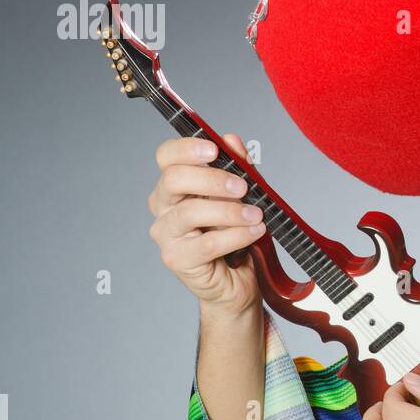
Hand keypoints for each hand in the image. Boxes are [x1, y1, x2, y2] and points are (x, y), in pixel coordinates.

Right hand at [148, 133, 263, 315]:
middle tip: (243, 187)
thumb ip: (238, 168)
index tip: (215, 150)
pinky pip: (206, 243)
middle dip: (213, 179)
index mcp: (175, 185)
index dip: (187, 148)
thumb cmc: (236, 235)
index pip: (167, 156)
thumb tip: (231, 140)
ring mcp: (166, 234)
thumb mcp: (244, 196)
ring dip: (229, 211)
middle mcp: (163, 206)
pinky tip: (254, 232)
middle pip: (173, 179)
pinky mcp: (176, 259)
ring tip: (256, 215)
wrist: (238, 280)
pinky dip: (236, 235)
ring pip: (190, 212)